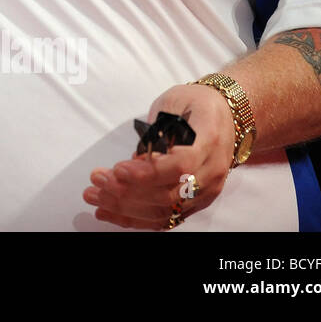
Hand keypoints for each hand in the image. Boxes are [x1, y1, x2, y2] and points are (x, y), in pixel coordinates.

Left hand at [82, 83, 237, 229]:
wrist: (226, 116)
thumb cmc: (195, 104)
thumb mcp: (173, 103)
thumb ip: (155, 132)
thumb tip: (135, 160)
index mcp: (209, 141)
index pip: (181, 166)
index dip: (149, 172)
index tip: (118, 170)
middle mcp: (211, 171)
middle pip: (169, 194)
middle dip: (127, 191)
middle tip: (96, 180)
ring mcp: (206, 191)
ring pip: (165, 211)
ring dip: (124, 208)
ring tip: (93, 196)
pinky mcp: (196, 202)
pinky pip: (165, 218)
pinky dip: (134, 218)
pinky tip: (107, 212)